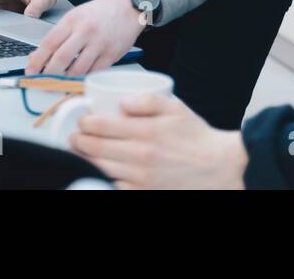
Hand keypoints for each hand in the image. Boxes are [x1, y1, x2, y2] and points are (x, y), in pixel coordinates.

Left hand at [26, 0, 143, 75]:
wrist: (128, 6)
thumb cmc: (100, 12)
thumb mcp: (75, 16)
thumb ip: (58, 36)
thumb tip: (39, 56)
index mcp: (72, 20)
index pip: (49, 43)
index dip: (37, 61)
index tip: (30, 72)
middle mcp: (85, 31)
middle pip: (61, 59)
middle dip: (48, 75)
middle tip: (42, 83)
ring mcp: (99, 44)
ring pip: (77, 70)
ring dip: (65, 81)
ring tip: (58, 85)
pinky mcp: (111, 55)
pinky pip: (94, 73)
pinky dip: (83, 80)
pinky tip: (76, 81)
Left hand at [71, 94, 248, 188]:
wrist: (219, 168)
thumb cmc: (197, 137)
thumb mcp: (176, 108)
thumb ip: (147, 100)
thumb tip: (121, 101)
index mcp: (147, 131)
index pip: (103, 126)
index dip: (85, 123)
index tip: (82, 121)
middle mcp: (141, 155)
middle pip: (96, 149)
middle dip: (79, 141)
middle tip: (75, 137)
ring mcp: (141, 178)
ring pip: (100, 169)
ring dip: (86, 160)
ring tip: (82, 153)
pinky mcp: (144, 193)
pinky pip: (114, 188)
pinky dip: (102, 180)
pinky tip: (99, 172)